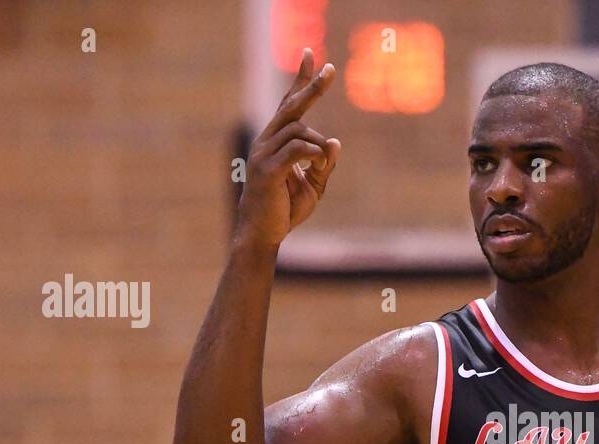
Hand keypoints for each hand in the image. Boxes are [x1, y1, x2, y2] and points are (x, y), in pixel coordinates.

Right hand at [235, 48, 341, 248]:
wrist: (263, 234)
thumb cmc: (285, 209)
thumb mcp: (313, 186)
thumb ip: (324, 164)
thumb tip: (334, 142)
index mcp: (276, 141)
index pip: (288, 104)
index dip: (300, 80)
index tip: (310, 54)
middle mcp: (266, 141)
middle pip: (292, 107)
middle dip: (312, 87)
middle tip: (332, 69)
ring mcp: (264, 154)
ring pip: (299, 130)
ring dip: (319, 145)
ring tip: (320, 164)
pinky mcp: (267, 170)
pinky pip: (296, 149)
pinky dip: (313, 152)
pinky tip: (320, 159)